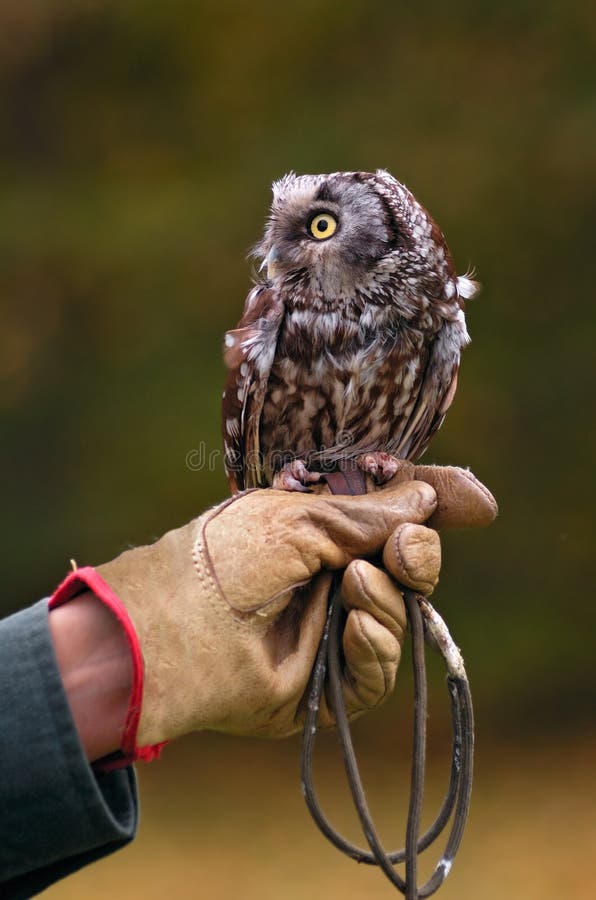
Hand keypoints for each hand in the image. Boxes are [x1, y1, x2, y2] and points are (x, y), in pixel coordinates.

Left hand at [50, 468, 495, 761]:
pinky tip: (355, 627)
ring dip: (390, 598)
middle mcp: (327, 576)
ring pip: (400, 616)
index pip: (388, 513)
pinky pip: (379, 669)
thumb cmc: (224, 560)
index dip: (430, 505)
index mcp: (315, 528)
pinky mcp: (326, 684)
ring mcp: (328, 631)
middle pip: (405, 566)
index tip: (476, 501)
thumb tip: (427, 497)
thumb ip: (369, 512)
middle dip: (417, 553)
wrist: (173, 634)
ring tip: (355, 583)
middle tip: (404, 548)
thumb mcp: (299, 519)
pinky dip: (377, 645)